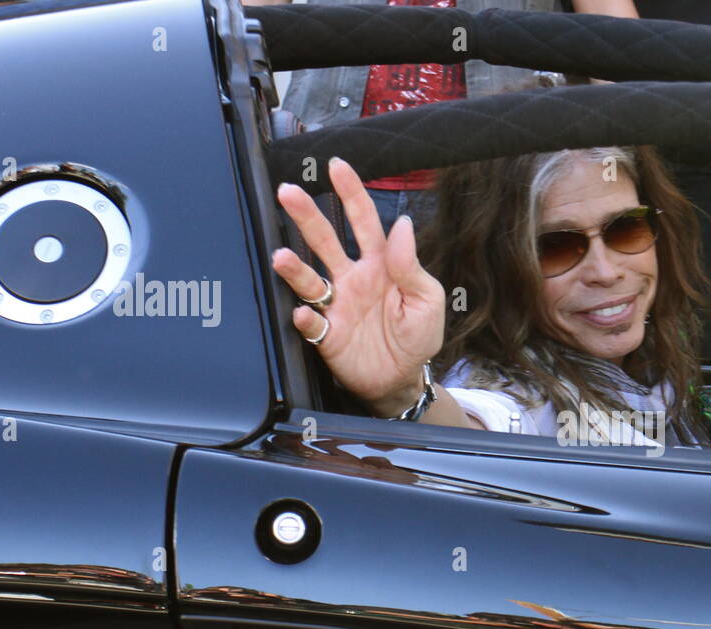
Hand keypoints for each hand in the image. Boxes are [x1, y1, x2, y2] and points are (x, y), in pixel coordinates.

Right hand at [271, 157, 445, 415]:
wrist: (402, 379)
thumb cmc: (418, 335)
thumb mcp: (428, 299)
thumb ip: (413, 266)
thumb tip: (403, 225)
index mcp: (380, 264)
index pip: (364, 221)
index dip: (351, 193)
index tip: (337, 166)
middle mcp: (352, 278)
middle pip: (325, 240)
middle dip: (306, 216)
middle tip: (288, 193)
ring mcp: (336, 305)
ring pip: (309, 279)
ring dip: (294, 268)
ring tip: (281, 257)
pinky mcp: (327, 335)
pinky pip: (311, 323)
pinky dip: (305, 318)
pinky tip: (304, 314)